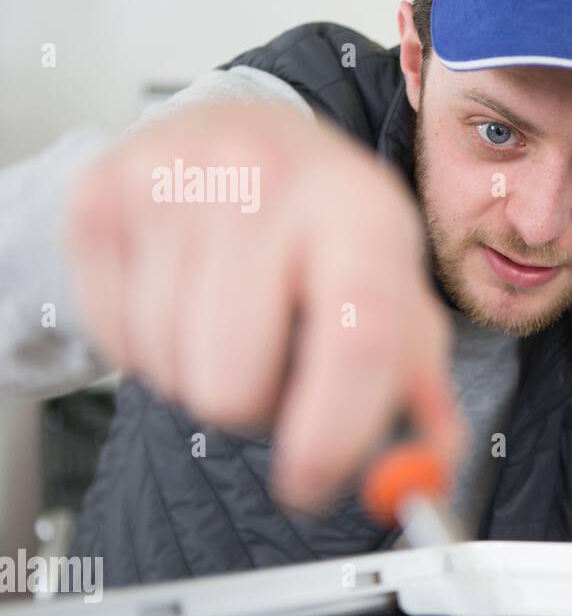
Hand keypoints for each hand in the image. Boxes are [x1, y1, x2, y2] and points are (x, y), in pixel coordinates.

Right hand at [64, 102, 460, 511]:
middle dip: (258, 411)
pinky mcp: (99, 197)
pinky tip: (184, 297)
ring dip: (205, 378)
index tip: (313, 484)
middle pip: (238, 382)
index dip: (335, 436)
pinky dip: (153, 347)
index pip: (359, 343)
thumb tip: (428, 474)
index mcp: (361, 211)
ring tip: (234, 320)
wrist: (242, 130)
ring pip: (173, 373)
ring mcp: (174, 184)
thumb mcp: (395, 284)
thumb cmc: (329, 227)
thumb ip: (418, 382)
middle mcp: (268, 184)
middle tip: (275, 372)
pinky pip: (117, 342)